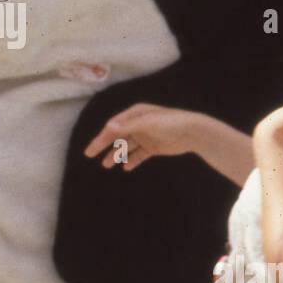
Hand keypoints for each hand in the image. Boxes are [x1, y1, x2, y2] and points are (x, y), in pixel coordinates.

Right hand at [84, 103, 199, 171]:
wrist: (193, 132)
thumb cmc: (170, 123)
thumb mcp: (148, 123)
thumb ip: (128, 126)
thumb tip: (108, 127)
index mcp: (135, 114)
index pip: (114, 126)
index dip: (102, 137)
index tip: (92, 148)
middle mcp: (138, 124)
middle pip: (117, 136)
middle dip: (104, 145)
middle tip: (90, 154)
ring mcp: (146, 136)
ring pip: (126, 147)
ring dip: (116, 155)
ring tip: (106, 165)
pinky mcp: (153, 147)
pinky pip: (139, 155)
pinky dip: (132, 160)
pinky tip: (126, 167)